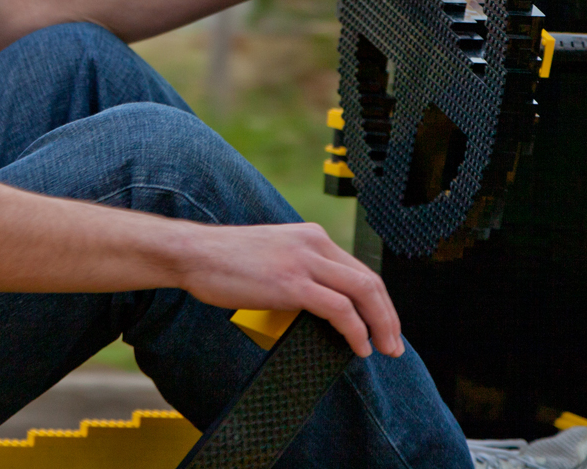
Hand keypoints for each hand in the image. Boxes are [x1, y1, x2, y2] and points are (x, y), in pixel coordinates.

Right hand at [178, 222, 402, 357]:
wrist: (193, 253)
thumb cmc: (224, 259)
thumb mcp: (272, 255)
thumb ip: (298, 270)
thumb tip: (316, 305)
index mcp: (311, 237)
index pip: (359, 269)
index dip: (378, 301)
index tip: (382, 325)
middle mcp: (314, 244)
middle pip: (369, 280)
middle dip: (387, 316)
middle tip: (393, 344)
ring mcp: (303, 262)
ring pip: (363, 292)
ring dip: (380, 325)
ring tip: (383, 350)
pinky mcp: (291, 283)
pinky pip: (339, 309)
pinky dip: (355, 330)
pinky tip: (357, 347)